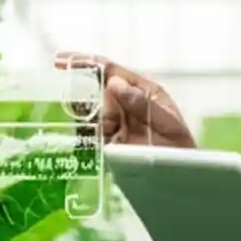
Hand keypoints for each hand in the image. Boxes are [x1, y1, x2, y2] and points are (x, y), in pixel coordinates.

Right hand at [54, 52, 194, 147]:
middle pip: (95, 91)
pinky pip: (89, 135)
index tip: (60, 61)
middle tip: (101, 118)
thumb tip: (113, 83)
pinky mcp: (108, 142)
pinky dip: (86, 138)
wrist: (181, 179)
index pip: (109, 70)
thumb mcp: (166, 123)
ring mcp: (115, 122)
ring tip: (108, 134)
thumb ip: (141, 104)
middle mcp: (125, 103)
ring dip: (88, 122)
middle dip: (87, 100)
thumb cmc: (179, 147)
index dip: (84, 62)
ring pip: (90, 114)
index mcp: (141, 91)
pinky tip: (100, 145)